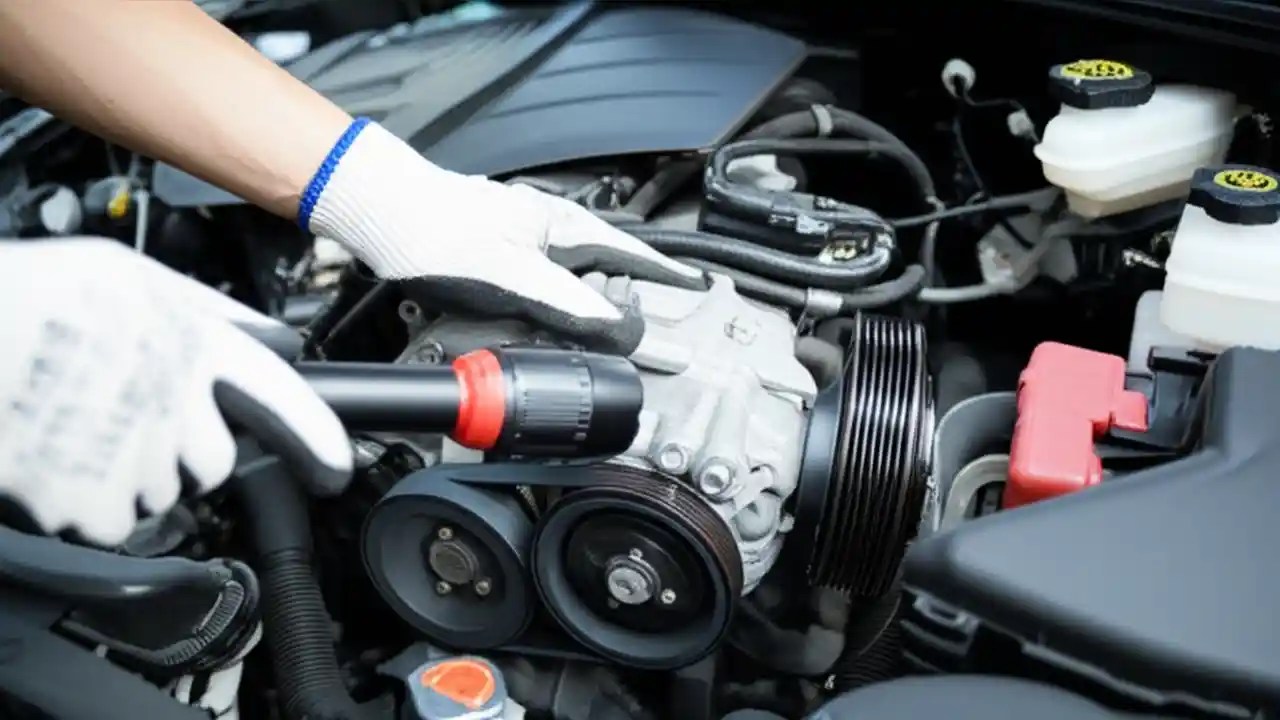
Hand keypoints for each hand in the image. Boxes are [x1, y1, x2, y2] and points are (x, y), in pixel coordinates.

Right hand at [0, 239, 351, 544]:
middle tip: (131, 420)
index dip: (317, 436)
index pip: (279, 394)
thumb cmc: (33, 296)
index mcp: (192, 340)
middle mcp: (174, 397)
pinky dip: (86, 503)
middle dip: (185, 452)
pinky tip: (58, 457)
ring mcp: (135, 452)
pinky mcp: (93, 499)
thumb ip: (207, 309)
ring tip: (78, 424)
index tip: (335, 467)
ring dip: (128, 473)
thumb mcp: (129, 274)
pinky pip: (113, 522)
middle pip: (215, 459)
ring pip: (160, 492)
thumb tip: (272, 339)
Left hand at [302, 118, 705, 354]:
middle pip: (604, 270)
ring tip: (590, 337)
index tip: (694, 290)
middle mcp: (546, 228)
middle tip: (641, 333)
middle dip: (624, 300)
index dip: (665, 276)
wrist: (377, 214)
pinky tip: (535, 324)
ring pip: (569, 281)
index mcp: (563, 226)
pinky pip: (538, 286)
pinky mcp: (493, 253)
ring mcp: (520, 239)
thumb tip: (621, 329)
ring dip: (581, 309)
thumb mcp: (515, 279)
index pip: (632, 254)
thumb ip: (571, 306)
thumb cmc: (435, 233)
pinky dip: (548, 308)